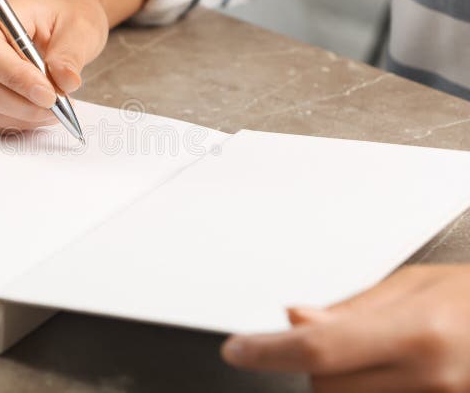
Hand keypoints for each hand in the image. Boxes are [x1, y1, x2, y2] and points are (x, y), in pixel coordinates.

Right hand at [0, 0, 107, 133]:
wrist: (62, 25)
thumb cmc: (64, 19)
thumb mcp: (77, 27)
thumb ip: (69, 54)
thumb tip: (66, 82)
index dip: (14, 77)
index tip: (48, 94)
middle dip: (21, 105)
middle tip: (58, 105)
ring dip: (21, 118)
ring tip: (55, 109)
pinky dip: (14, 125)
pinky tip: (39, 114)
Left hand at [222, 265, 469, 391]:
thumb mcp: (417, 286)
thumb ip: (351, 309)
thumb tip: (295, 319)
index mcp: (420, 336)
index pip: (318, 351)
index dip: (266, 352)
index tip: (237, 349)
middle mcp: (431, 379)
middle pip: (326, 388)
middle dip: (311, 367)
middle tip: (328, 340)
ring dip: (338, 384)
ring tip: (372, 357)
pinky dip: (366, 390)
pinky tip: (383, 373)